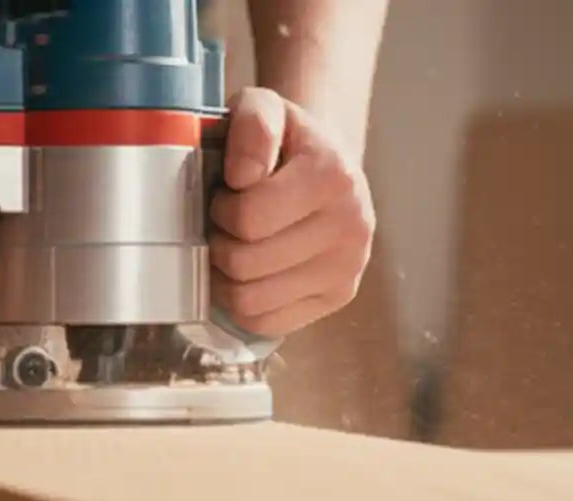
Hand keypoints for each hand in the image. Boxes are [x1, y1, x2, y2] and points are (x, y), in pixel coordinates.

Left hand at [209, 88, 375, 336]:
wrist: (327, 162)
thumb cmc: (285, 140)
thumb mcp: (263, 107)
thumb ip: (251, 124)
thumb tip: (243, 177)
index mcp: (333, 176)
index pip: (249, 219)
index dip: (222, 209)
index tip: (227, 195)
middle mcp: (352, 226)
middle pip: (246, 264)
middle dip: (220, 243)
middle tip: (224, 226)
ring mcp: (349, 268)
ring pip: (251, 301)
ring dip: (226, 277)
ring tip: (235, 247)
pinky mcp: (339, 296)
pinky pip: (266, 323)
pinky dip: (243, 304)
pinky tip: (247, 275)